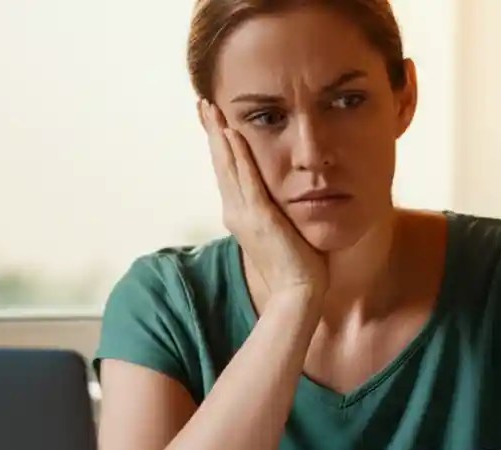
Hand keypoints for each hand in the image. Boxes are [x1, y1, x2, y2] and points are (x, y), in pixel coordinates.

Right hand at [199, 99, 327, 302]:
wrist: (297, 294)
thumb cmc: (297, 266)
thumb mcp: (283, 231)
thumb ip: (277, 212)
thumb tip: (284, 197)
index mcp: (241, 214)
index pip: (227, 171)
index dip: (219, 145)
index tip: (214, 120)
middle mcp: (236, 211)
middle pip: (220, 163)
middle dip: (211, 131)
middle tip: (203, 103)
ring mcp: (244, 214)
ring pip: (227, 166)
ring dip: (218, 135)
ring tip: (210, 109)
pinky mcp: (259, 218)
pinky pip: (246, 180)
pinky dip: (237, 156)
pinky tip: (231, 134)